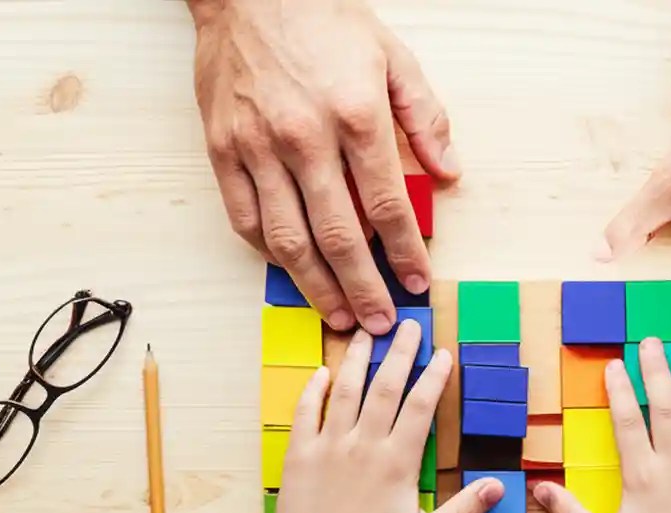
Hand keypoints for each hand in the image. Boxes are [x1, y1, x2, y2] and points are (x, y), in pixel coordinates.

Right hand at [189, 0, 460, 334]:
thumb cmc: (325, 19)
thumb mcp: (394, 58)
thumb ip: (425, 118)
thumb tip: (448, 172)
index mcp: (356, 117)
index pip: (387, 206)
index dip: (406, 253)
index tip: (418, 282)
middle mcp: (305, 138)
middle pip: (339, 236)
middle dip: (365, 288)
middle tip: (381, 323)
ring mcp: (258, 148)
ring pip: (289, 239)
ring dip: (317, 286)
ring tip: (340, 316)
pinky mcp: (222, 149)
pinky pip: (245, 218)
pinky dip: (270, 252)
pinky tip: (292, 271)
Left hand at [211, 322, 500, 512]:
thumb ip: (464, 510)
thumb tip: (499, 488)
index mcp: (397, 461)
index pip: (420, 406)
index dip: (434, 377)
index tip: (443, 353)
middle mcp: (364, 445)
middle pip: (385, 386)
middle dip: (400, 352)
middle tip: (408, 325)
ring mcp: (329, 446)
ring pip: (346, 391)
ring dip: (358, 359)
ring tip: (366, 333)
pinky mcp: (300, 455)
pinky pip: (306, 412)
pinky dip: (314, 389)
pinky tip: (323, 372)